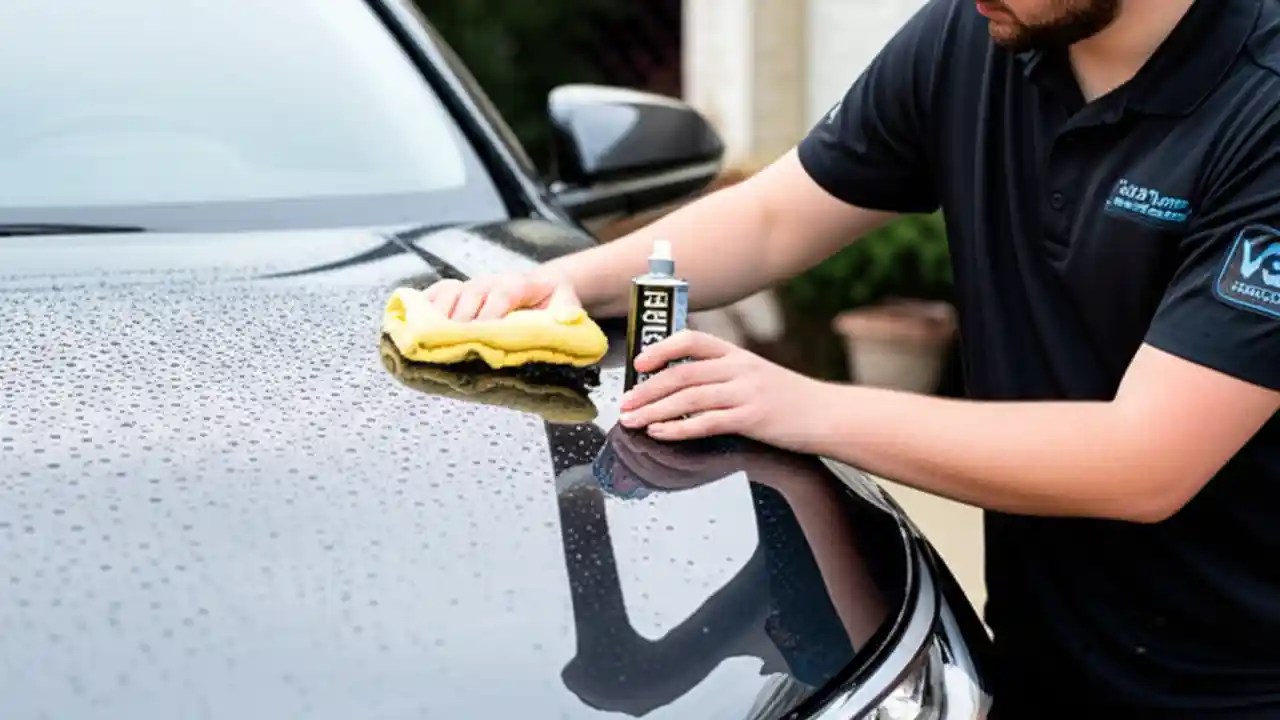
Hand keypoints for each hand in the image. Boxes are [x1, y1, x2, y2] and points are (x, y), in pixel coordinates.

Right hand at [423, 271, 579, 321]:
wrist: (543, 284)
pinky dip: (424, 302)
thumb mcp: (567, 305)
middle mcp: (492, 282)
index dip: (491, 311)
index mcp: (520, 284)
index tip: (482, 330)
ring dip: (439, 311)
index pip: (503, 293)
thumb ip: (568, 312)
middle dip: (460, 317)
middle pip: (471, 295)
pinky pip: (438, 291)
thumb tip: (568, 319)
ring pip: (451, 291)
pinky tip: (412, 318)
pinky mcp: (460, 290)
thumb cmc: (554, 302)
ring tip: (428, 333)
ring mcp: (473, 285)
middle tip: (450, 340)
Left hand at [618, 330, 827, 446]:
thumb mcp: (755, 374)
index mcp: (736, 354)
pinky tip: (660, 434)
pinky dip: (678, 430)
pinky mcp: (751, 419)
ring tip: (632, 421)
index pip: (691, 340)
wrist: (827, 415)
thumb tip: (678, 382)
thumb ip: (722, 373)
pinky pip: (706, 423)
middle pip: (681, 374)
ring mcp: (745, 393)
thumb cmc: (789, 399)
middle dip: (646, 390)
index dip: (661, 349)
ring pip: (688, 399)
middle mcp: (738, 368)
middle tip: (624, 404)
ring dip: (653, 411)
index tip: (638, 363)